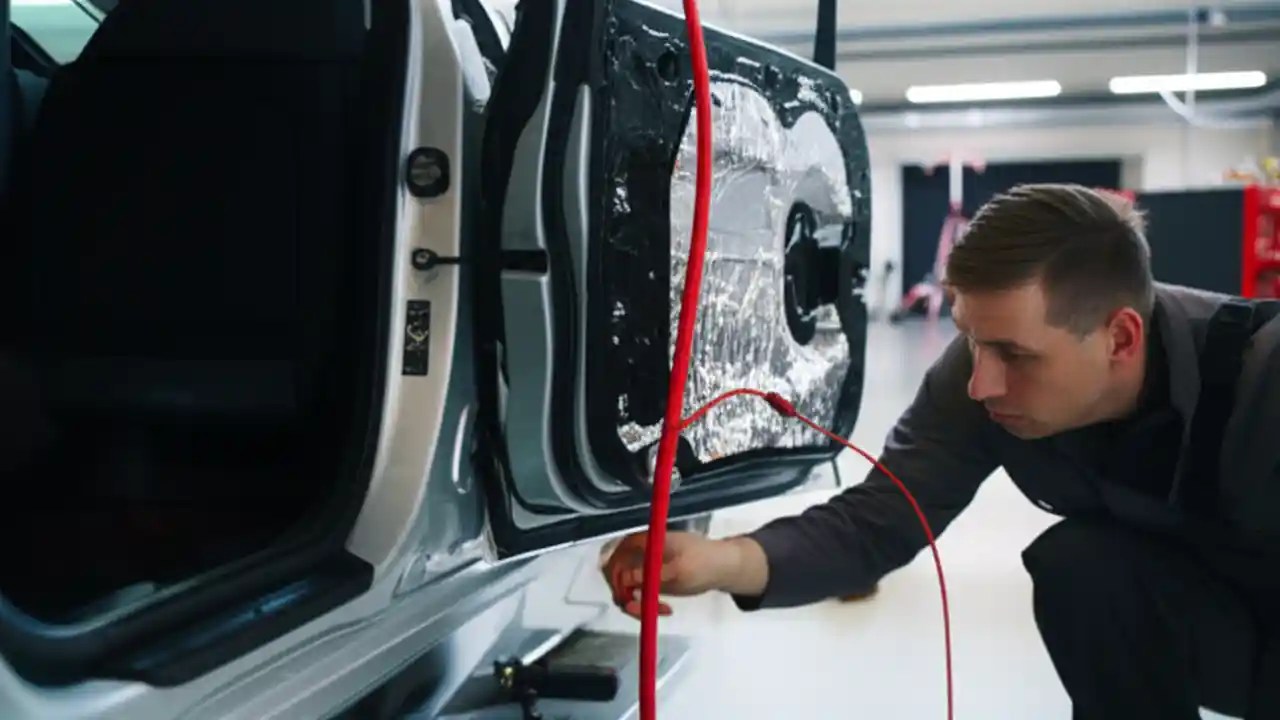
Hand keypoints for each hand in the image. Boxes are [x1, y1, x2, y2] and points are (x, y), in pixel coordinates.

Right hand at [600, 530, 734, 619]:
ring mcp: (642, 564)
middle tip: (643, 611)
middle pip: (614, 575)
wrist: (722, 567)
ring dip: (635, 604)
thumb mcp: (679, 571)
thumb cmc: (703, 563)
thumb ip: (651, 576)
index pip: (615, 559)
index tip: (630, 599)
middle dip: (625, 596)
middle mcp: (637, 551)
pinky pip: (635, 593)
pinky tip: (664, 609)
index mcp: (642, 541)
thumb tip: (624, 579)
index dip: (616, 581)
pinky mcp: (648, 577)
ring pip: (623, 587)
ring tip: (661, 610)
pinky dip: (643, 605)